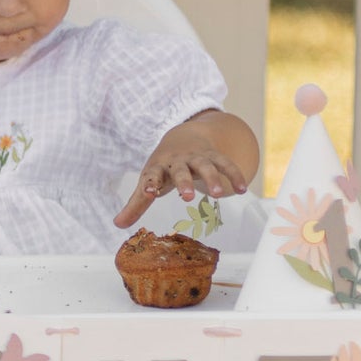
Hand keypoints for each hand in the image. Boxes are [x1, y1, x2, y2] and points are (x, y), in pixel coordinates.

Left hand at [114, 140, 249, 228]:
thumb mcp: (149, 181)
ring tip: (218, 195)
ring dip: (212, 178)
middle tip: (188, 197)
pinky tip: (242, 189)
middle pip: (180, 171)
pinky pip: (225, 163)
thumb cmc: (162, 167)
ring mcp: (197, 157)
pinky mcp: (213, 156)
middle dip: (184, 183)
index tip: (149, 193)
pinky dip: (234, 174)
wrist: (181, 136)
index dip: (150, 184)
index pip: (152, 176)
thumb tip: (118, 224)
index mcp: (158, 168)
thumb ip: (136, 204)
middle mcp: (177, 161)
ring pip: (205, 165)